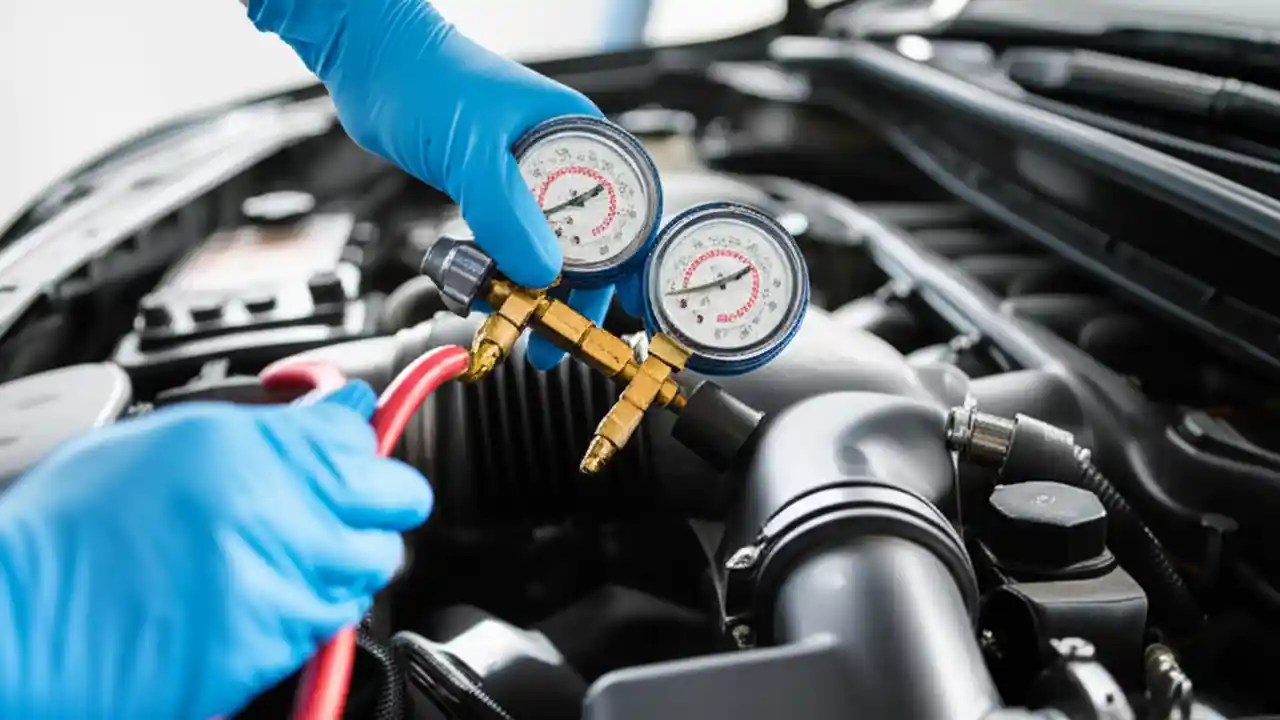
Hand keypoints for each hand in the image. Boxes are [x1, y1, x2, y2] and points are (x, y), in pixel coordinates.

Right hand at [0, 382, 430, 718]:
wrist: (15, 626)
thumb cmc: (66, 534)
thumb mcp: (162, 443)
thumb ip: (265, 429)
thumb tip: (335, 412)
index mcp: (251, 448)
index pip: (363, 434)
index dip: (358, 443)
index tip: (350, 450)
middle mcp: (280, 511)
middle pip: (399, 500)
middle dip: (378, 500)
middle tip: (343, 505)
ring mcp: (281, 584)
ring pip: (373, 566)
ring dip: (345, 559)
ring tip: (285, 557)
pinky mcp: (271, 647)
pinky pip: (330, 622)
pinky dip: (309, 610)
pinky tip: (256, 599)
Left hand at [247, 0, 624, 368]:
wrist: (369, 66)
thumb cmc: (425, 77)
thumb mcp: (472, 150)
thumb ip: (507, 211)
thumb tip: (540, 272)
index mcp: (578, 135)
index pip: (627, 207)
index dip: (633, 259)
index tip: (625, 304)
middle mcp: (560, 159)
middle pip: (594, 240)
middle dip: (585, 294)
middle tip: (569, 337)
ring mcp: (527, 178)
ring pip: (550, 248)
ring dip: (542, 293)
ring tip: (533, 336)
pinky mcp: (495, 194)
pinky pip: (513, 244)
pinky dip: (508, 275)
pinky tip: (499, 300)